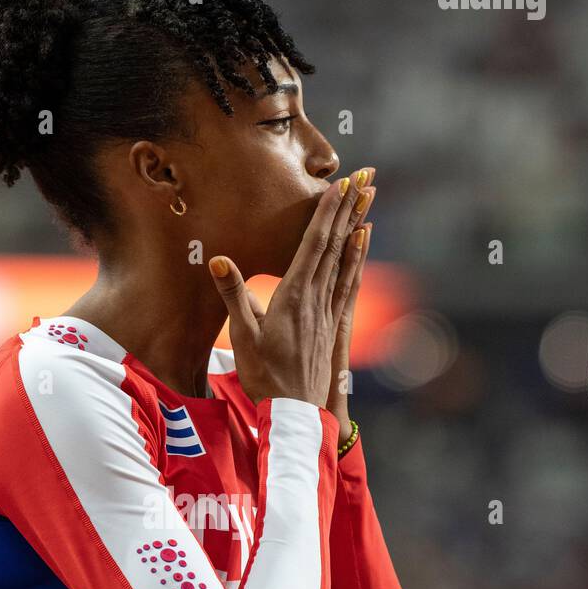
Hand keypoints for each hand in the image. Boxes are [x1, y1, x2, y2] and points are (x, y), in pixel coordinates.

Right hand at [208, 168, 375, 410]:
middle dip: (348, 209)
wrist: (293, 411)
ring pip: (345, 260)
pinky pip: (347, 282)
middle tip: (364, 177)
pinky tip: (360, 243)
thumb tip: (219, 259)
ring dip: (355, 227)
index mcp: (294, 296)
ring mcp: (327, 311)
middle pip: (335, 245)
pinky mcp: (330, 324)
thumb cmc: (264, 376)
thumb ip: (233, 295)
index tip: (341, 185)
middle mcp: (316, 299)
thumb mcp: (242, 337)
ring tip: (368, 199)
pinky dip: (355, 258)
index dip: (328, 213)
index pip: (314, 245)